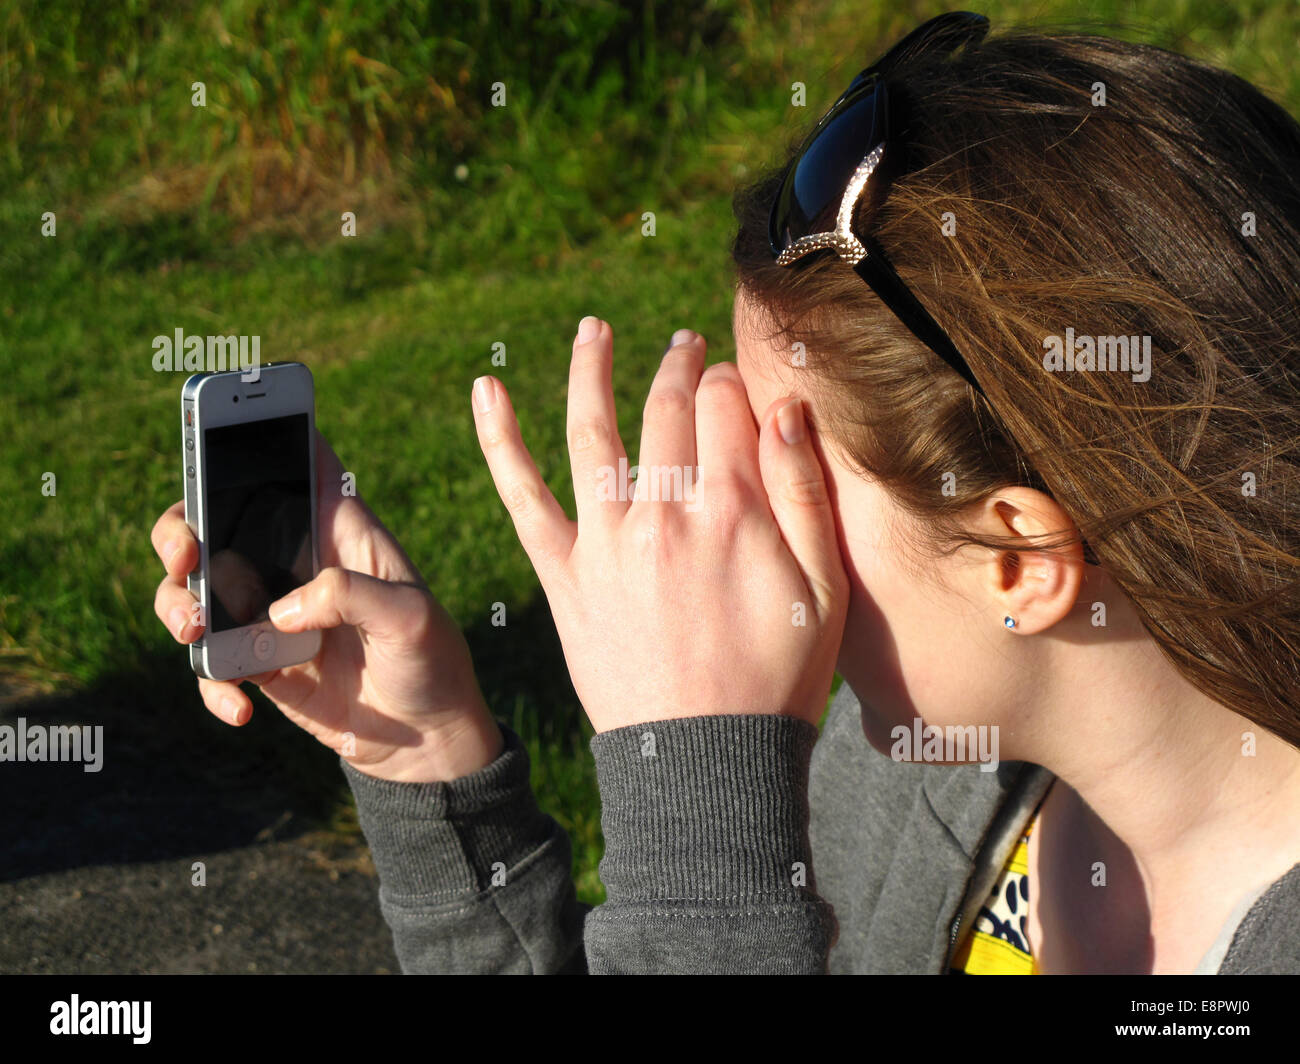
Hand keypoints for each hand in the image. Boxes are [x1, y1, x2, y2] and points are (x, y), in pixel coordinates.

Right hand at [151, 431, 502, 781]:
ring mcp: (269, 609)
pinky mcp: (257, 660)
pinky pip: (209, 660)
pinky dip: (212, 681)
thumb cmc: (433, 661)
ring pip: (195, 587)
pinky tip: (241, 708)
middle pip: (212, 519)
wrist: (426, 738)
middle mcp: (294, 559)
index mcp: (338, 527)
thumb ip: (352, 596)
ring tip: (196, 632)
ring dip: (178, 606)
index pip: (293, 462)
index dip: (253, 435)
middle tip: (186, 556)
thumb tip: (279, 609)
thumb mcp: (411, 618)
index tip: (212, 431)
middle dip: (179, 528)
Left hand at [472, 318, 847, 732]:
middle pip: (666, 408)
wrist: (702, 763)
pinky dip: (500, 442)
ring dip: (591, 369)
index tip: (738, 384)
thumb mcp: (822, 590)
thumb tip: (783, 410)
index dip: (734, 383)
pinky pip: (523, 497)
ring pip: (592, 431)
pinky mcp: (564, 576)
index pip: (725, 407)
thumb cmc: (777, 680)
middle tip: (684, 344)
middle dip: (678, 364)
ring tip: (594, 328)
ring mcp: (606, 542)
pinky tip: (486, 391)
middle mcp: (663, 513)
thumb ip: (804, 494)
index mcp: (732, 511)